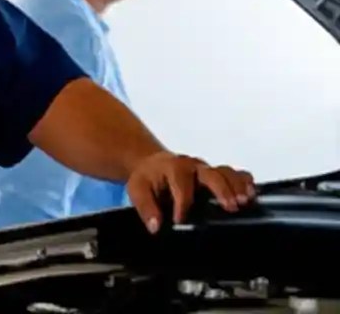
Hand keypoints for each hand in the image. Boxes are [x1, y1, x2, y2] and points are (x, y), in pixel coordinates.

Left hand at [125, 152, 255, 233]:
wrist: (152, 164)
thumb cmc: (148, 178)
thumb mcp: (138, 190)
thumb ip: (146, 208)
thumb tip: (156, 226)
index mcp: (174, 168)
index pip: (181, 185)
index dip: (182, 203)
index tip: (181, 220)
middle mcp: (194, 166)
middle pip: (212, 174)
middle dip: (222, 190)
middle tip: (232, 207)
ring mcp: (207, 169)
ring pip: (227, 173)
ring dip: (238, 187)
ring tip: (247, 201)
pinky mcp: (217, 174)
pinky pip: (235, 173)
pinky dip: (245, 182)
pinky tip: (253, 195)